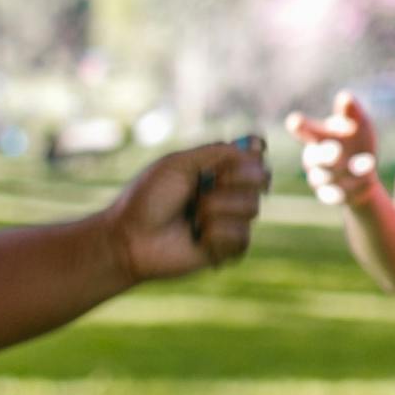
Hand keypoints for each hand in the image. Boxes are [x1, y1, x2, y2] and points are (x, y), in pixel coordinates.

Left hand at [104, 138, 263, 281]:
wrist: (131, 238)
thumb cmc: (148, 199)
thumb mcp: (178, 164)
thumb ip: (217, 152)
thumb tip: (256, 146)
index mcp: (217, 168)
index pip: (255, 154)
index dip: (251, 155)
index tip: (229, 159)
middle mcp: (229, 192)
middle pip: (262, 176)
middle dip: (232, 179)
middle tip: (202, 188)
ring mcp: (231, 220)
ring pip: (252, 207)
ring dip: (216, 208)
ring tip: (193, 217)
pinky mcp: (229, 249)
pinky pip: (242, 236)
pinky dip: (215, 234)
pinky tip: (196, 237)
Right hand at [287, 93, 389, 210]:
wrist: (363, 174)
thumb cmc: (357, 141)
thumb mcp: (360, 124)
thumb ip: (351, 113)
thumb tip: (345, 97)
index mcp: (319, 137)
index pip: (305, 130)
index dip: (300, 127)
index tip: (294, 120)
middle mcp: (315, 158)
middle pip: (315, 158)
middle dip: (326, 155)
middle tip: (335, 150)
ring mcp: (321, 178)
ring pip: (327, 177)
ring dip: (347, 171)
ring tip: (369, 164)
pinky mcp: (330, 195)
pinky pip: (337, 195)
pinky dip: (353, 187)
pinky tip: (367, 181)